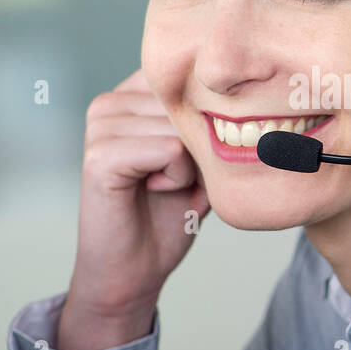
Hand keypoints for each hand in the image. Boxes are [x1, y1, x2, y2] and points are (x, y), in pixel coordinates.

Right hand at [58, 69, 208, 349]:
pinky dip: (176, 177)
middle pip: (187, 104)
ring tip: (160, 186)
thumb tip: (252, 95)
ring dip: (187, 166)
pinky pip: (169, 150)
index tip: (186, 160)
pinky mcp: (99, 155)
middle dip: (197, 147)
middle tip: (171, 179)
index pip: (191, 80)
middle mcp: (110, 102)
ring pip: (181, 128)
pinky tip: (152, 191)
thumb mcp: (202, 156)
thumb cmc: (169, 213)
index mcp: (130, 95)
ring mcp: (100, 125)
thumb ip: (213, 119)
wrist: (135, 269)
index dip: (207, 123)